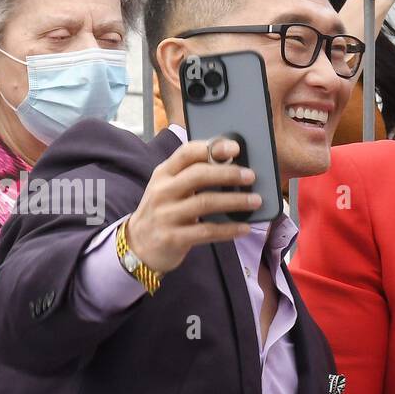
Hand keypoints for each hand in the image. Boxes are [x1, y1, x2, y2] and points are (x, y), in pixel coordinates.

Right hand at [124, 138, 257, 274]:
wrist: (138, 246)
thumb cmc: (163, 212)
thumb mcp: (169, 189)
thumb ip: (191, 176)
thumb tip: (231, 165)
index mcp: (163, 174)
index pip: (186, 153)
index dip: (211, 148)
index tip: (235, 147)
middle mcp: (163, 191)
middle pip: (198, 175)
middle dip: (227, 173)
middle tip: (251, 175)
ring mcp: (167, 215)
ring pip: (205, 203)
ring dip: (234, 201)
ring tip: (255, 200)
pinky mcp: (173, 238)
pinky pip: (206, 231)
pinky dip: (228, 230)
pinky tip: (244, 227)